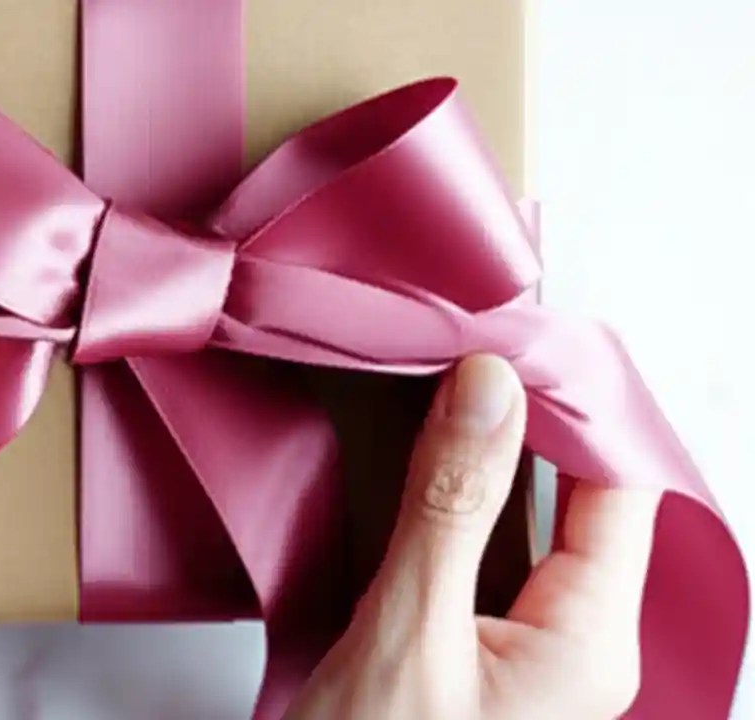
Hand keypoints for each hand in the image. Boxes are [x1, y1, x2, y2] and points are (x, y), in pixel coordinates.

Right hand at [286, 355, 658, 719]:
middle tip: (443, 359)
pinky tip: (387, 470)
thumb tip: (485, 391)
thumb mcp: (408, 631)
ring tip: (408, 399)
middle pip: (561, 496)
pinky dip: (427, 506)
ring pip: (505, 521)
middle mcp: (563, 645)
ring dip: (458, 463)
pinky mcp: (459, 646)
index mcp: (584, 646)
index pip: (613, 486)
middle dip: (504, 425)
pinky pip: (462, 552)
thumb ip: (449, 510)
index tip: (500, 344)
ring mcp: (511, 648)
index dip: (567, 405)